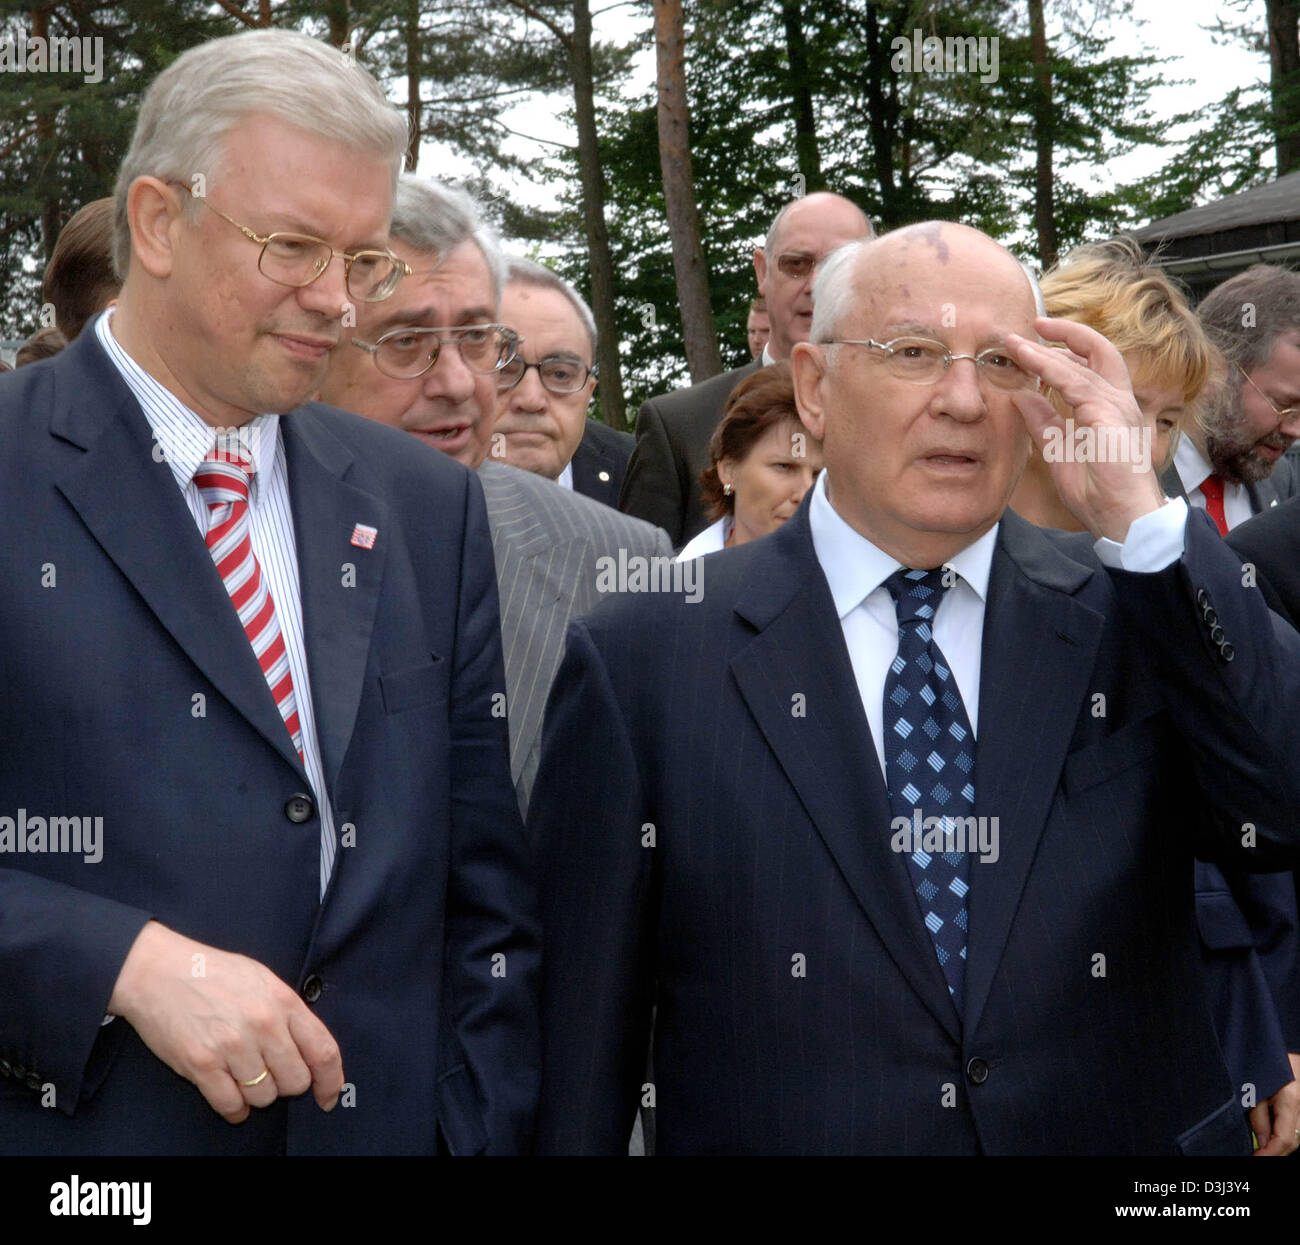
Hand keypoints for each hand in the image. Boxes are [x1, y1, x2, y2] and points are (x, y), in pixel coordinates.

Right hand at [108, 920, 343, 1123]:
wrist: (158, 972)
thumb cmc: (213, 973)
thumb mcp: (262, 980)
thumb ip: (288, 1011)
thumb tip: (308, 1046)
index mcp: (283, 1001)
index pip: (323, 1050)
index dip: (332, 1080)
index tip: (328, 1096)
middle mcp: (263, 1025)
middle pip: (296, 1081)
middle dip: (287, 1083)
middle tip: (271, 1072)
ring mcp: (232, 1046)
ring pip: (265, 1096)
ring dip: (258, 1094)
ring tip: (244, 1075)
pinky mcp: (201, 1065)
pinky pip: (231, 1105)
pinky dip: (235, 1108)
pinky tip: (231, 1095)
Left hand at [1005, 317, 1165, 542]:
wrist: (1123, 520)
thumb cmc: (1099, 494)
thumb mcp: (1060, 452)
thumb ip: (1044, 424)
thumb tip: (1022, 397)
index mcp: (1111, 409)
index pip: (1091, 367)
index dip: (1064, 351)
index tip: (1034, 344)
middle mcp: (1120, 402)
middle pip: (1098, 351)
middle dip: (1066, 334)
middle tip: (1031, 325)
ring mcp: (1119, 407)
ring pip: (1082, 364)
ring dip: (1046, 351)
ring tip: (1017, 343)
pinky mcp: (1111, 416)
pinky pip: (1077, 383)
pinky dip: (1051, 369)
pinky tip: (1029, 362)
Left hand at [1249, 1053, 1299, 1155]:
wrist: (1286, 1049)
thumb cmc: (1266, 1063)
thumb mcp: (1254, 1085)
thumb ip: (1258, 1115)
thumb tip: (1261, 1142)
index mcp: (1290, 1101)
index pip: (1284, 1139)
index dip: (1270, 1154)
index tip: (1255, 1159)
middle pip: (1292, 1141)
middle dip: (1274, 1153)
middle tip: (1256, 1157)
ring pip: (1295, 1136)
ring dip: (1279, 1145)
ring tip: (1260, 1149)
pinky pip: (1295, 1127)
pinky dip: (1283, 1135)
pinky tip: (1269, 1137)